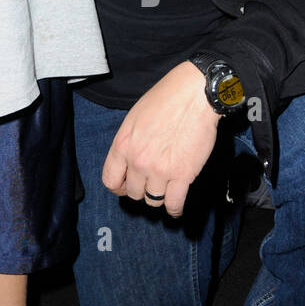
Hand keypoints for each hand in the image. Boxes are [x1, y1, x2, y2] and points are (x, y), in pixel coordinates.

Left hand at [101, 62, 219, 216]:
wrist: (194, 95)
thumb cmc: (166, 99)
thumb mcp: (134, 118)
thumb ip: (129, 143)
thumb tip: (129, 161)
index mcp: (122, 145)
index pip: (110, 180)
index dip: (119, 187)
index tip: (126, 187)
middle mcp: (137, 161)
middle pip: (133, 192)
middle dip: (141, 190)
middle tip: (151, 184)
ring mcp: (159, 170)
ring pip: (152, 200)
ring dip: (159, 196)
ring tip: (165, 191)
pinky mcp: (182, 175)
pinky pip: (173, 203)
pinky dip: (174, 209)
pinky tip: (175, 208)